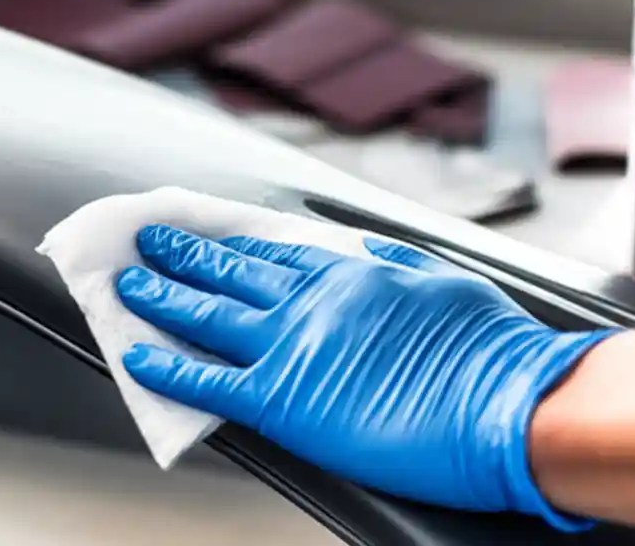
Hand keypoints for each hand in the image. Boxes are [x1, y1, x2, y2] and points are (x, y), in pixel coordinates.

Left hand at [114, 224, 614, 530]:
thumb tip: (372, 248)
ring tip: (127, 283)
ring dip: (162, 296)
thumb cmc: (491, 349)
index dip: (235, 242)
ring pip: (208, 313)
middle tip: (147, 239)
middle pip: (231, 271)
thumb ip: (398, 264)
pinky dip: (168, 366)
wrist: (507, 404)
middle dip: (184, 254)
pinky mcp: (285, 399)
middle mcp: (314, 300)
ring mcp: (294, 346)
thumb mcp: (446, 283)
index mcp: (354, 272)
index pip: (276, 252)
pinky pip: (209, 379)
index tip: (207, 230)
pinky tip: (136, 355)